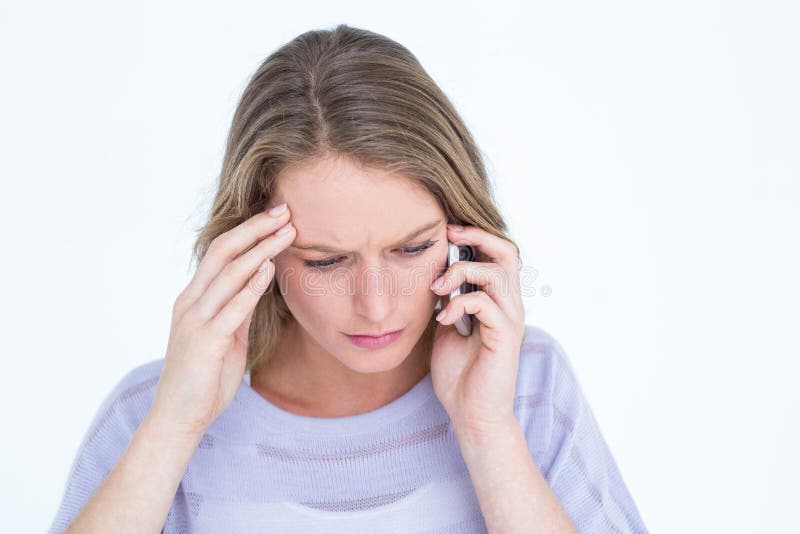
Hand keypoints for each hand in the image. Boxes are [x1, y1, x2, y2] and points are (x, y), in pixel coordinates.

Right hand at [148, 204, 295, 437]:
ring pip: (228, 273)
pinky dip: (251, 285)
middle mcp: (191, 302)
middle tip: (285, 211)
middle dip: (256, 229)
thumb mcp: (227, 338)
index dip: (249, 231)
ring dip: (260, 249)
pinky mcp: (204, 341)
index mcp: (194, 299)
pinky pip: (231, 307)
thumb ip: (239, 312)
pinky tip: (269, 269)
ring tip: (287, 232)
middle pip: (223, 251)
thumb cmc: (204, 379)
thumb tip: (260, 286)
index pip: (221, 253)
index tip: (277, 216)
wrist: (179, 418)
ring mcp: (195, 320)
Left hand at [429, 224, 525, 439]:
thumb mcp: (447, 329)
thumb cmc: (460, 376)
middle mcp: (510, 306)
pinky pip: (485, 303)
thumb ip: (447, 301)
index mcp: (498, 301)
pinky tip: (443, 317)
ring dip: (461, 272)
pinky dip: (459, 303)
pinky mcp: (504, 337)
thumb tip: (434, 277)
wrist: (471, 415)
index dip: (476, 237)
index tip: (446, 230)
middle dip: (477, 237)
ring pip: (497, 272)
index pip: (498, 254)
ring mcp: (510, 320)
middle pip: (507, 252)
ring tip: (437, 287)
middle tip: (448, 234)